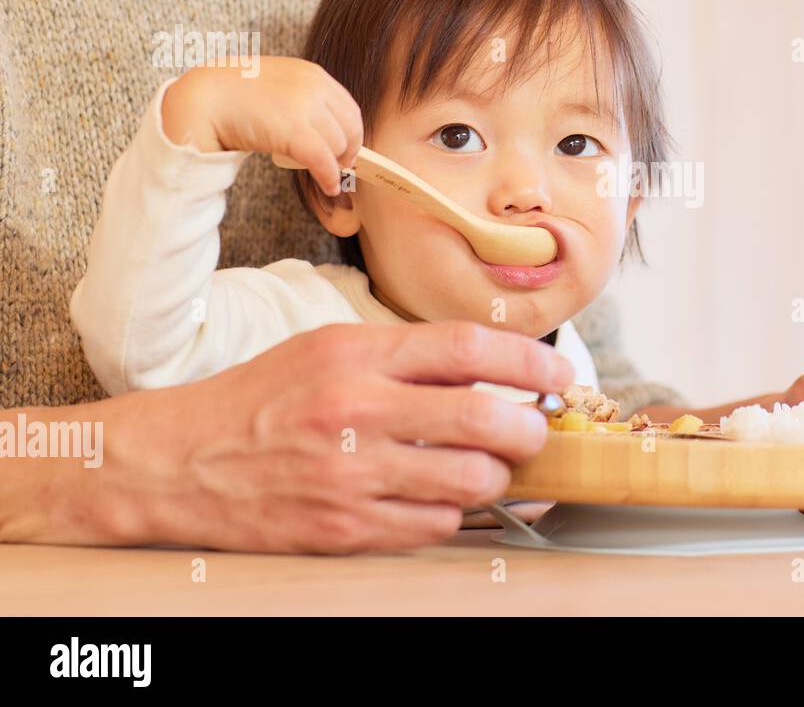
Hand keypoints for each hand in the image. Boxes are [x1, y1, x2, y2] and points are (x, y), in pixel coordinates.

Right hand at [24, 321, 573, 553]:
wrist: (177, 462)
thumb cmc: (260, 398)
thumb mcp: (327, 348)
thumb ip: (403, 356)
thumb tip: (487, 370)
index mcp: (356, 353)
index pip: (467, 346)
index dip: (528, 359)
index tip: (556, 372)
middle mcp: (356, 410)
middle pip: (482, 418)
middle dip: (529, 428)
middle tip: (536, 430)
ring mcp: (351, 474)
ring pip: (468, 480)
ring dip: (498, 477)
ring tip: (493, 467)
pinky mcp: (343, 526)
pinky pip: (433, 527)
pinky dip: (454, 515)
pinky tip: (444, 501)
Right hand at [161, 56, 362, 194]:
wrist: (202, 98)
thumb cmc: (235, 94)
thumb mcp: (278, 84)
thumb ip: (303, 96)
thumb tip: (325, 125)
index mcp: (312, 73)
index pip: (349, 108)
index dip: (353, 133)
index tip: (347, 149)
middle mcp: (313, 87)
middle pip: (350, 127)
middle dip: (348, 150)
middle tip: (340, 166)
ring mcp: (304, 107)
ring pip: (338, 145)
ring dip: (337, 165)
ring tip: (328, 175)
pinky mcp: (293, 131)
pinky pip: (323, 160)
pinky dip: (330, 177)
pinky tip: (329, 187)